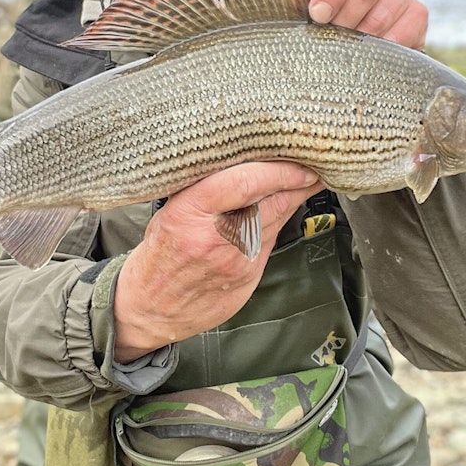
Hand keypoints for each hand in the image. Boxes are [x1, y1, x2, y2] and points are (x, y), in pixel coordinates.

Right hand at [112, 161, 323, 362]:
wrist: (151, 306)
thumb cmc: (161, 251)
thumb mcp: (172, 210)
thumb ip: (207, 189)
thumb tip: (247, 162)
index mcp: (190, 212)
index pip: (245, 182)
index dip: (279, 169)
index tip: (298, 159)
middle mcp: (216, 237)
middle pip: (270, 201)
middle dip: (297, 181)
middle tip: (314, 163)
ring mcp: (236, 261)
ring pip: (277, 220)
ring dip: (293, 199)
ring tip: (306, 180)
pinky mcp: (248, 277)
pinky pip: (270, 241)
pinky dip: (279, 222)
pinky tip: (284, 209)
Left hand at [308, 0, 428, 49]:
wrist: (363, 27)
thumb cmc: (334, 15)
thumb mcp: (316, 6)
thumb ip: (309, 5)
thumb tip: (308, 9)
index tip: (318, 16)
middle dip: (346, 20)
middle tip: (333, 40)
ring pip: (385, 13)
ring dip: (364, 37)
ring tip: (350, 52)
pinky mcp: (419, 12)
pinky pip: (409, 28)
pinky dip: (389, 45)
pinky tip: (374, 56)